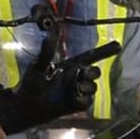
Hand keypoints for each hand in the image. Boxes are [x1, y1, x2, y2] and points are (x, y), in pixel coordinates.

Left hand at [0, 34, 121, 134]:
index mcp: (68, 66)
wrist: (23, 106)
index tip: (116, 46)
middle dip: (93, 72)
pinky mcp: (74, 105)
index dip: (103, 52)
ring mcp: (75, 91)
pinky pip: (86, 102)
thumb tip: (51, 32)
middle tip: (85, 73)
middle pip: (94, 72)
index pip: (89, 57)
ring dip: (88, 85)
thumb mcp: (38, 65)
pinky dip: (82, 99)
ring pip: (92, 87)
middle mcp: (74, 78)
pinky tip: (74, 97)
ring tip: (77, 86)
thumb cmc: (30, 84)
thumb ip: (46, 50)